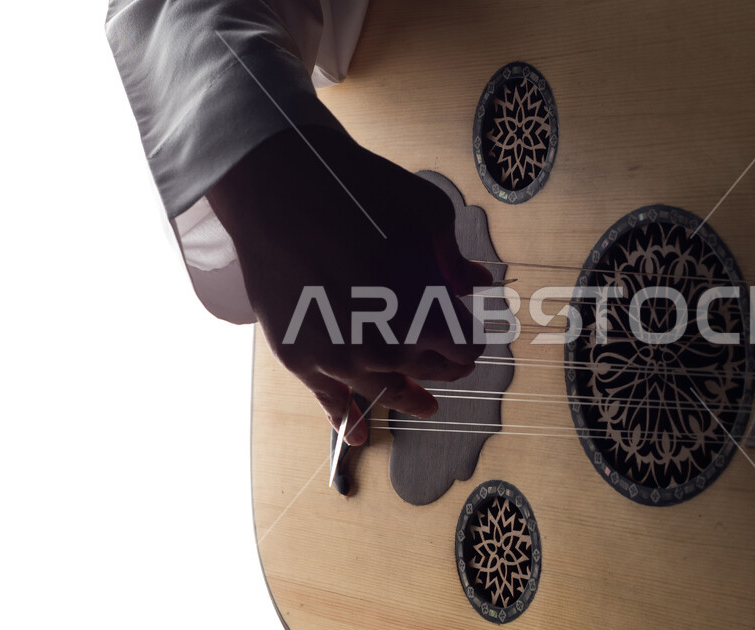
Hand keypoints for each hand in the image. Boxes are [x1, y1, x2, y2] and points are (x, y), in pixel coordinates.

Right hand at [207, 126, 491, 444]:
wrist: (278, 187)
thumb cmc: (357, 191)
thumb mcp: (427, 213)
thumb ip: (454, 258)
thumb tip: (476, 284)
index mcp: (424, 316)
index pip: (464, 350)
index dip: (471, 342)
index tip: (470, 336)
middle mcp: (384, 349)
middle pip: (429, 374)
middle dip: (445, 369)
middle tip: (453, 365)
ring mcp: (338, 359)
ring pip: (384, 393)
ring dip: (408, 400)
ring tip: (425, 407)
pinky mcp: (299, 356)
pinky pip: (329, 401)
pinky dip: (346, 421)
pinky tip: (358, 435)